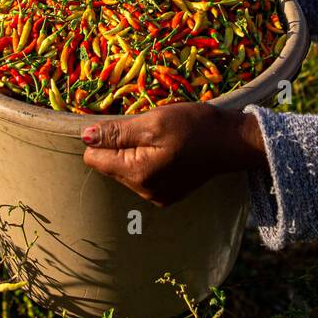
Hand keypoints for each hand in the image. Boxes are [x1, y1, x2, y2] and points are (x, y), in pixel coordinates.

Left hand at [81, 103, 265, 206]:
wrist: (232, 141)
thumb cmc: (194, 127)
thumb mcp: (154, 122)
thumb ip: (117, 132)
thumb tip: (84, 137)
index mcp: (137, 174)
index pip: (94, 158)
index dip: (104, 137)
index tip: (125, 125)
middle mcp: (143, 191)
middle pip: (109, 166)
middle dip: (120, 145)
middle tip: (147, 130)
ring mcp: (156, 196)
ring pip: (125, 170)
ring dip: (134, 152)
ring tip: (161, 139)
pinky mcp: (168, 194)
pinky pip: (143, 176)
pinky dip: (148, 160)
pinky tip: (169, 150)